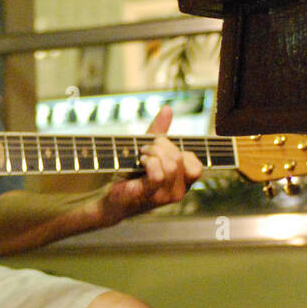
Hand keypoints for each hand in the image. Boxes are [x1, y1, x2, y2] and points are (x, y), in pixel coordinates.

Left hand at [97, 106, 202, 226]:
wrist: (110, 198)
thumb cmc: (129, 176)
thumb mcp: (148, 151)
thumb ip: (159, 132)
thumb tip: (167, 109)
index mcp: (182, 183)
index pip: (196, 165)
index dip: (178, 150)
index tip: (159, 148)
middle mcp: (179, 192)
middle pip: (179, 158)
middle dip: (160, 147)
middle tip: (144, 150)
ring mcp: (166, 196)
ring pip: (171, 164)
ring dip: (152, 153)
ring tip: (141, 156)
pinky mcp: (151, 196)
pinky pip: (159, 174)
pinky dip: (148, 162)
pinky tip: (140, 162)